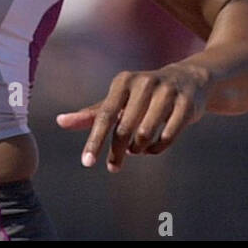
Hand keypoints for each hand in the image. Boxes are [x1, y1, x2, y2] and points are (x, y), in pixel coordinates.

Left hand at [56, 63, 209, 171]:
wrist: (188, 80)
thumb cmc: (143, 94)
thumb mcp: (119, 99)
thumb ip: (92, 113)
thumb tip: (60, 122)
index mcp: (123, 81)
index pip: (104, 114)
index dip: (95, 140)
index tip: (87, 162)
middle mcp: (144, 83)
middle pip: (124, 128)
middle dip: (116, 152)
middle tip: (112, 167)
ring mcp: (167, 92)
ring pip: (145, 134)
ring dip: (138, 149)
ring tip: (135, 149)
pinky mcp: (185, 104)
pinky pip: (168, 136)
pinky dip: (157, 148)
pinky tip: (152, 148)